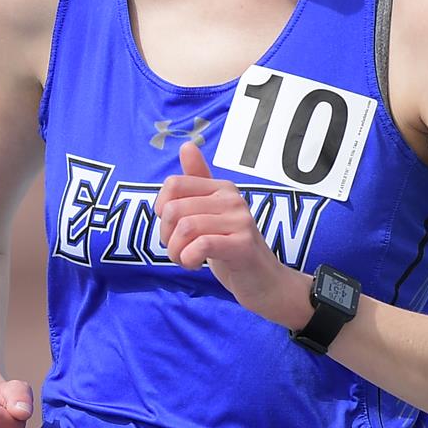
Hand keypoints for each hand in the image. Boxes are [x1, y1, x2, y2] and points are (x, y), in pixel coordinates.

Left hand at [157, 140, 312, 328]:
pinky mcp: (243, 245)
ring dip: (176, 251)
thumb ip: (198, 183)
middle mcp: (232, 199)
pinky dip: (188, 259)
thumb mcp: (211, 214)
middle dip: (167, 236)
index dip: (162, 209)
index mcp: (221, 188)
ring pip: (184, 228)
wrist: (264, 282)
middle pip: (174, 209)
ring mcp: (240, 221)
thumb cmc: (231, 248)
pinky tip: (195, 265)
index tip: (172, 228)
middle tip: (179, 250)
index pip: (174, 184)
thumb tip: (187, 145)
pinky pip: (201, 245)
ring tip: (186, 260)